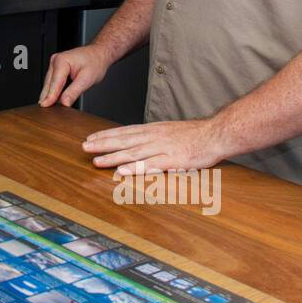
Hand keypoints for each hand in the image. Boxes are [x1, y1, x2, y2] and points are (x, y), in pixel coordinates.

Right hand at [40, 43, 111, 106]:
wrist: (98, 54)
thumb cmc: (95, 62)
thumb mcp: (87, 79)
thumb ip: (74, 91)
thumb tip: (64, 103)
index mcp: (62, 61)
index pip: (54, 83)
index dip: (50, 96)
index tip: (45, 106)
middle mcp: (55, 61)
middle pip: (49, 84)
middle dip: (49, 97)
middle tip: (48, 112)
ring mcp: (54, 64)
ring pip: (49, 84)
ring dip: (51, 95)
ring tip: (52, 108)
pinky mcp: (56, 69)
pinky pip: (52, 83)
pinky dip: (54, 91)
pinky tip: (56, 99)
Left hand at [81, 118, 225, 171]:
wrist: (217, 134)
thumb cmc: (195, 135)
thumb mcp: (170, 131)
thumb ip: (153, 136)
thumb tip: (136, 140)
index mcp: (153, 130)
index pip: (124, 131)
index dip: (106, 135)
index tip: (91, 138)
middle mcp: (154, 137)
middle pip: (124, 141)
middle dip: (103, 144)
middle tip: (84, 148)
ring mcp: (163, 148)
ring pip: (133, 153)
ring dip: (113, 157)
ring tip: (97, 161)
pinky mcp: (173, 160)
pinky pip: (151, 165)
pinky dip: (135, 169)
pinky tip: (122, 172)